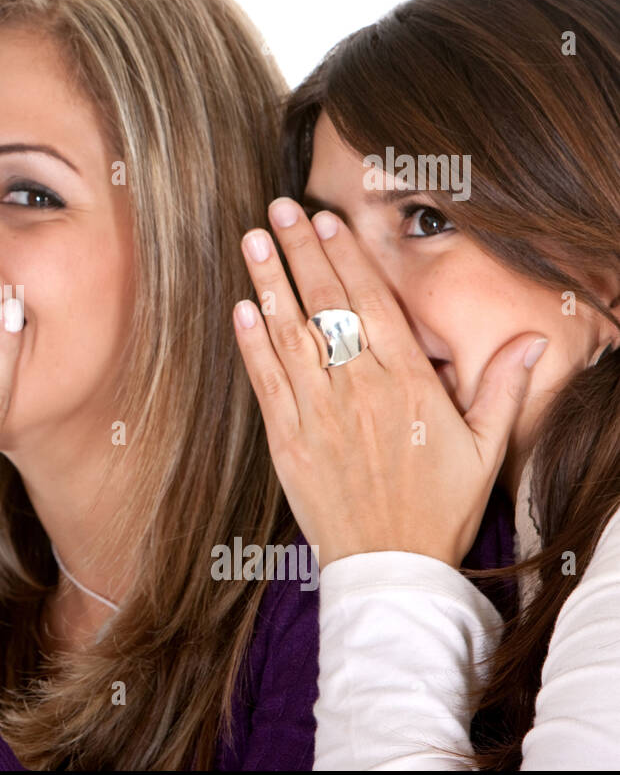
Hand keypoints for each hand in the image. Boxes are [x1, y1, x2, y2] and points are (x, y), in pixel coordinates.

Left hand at [232, 198, 546, 567]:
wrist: (390, 566)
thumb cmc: (439, 507)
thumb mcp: (485, 449)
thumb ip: (503, 389)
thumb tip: (532, 339)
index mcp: (407, 384)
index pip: (372, 304)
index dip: (346, 256)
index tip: (327, 220)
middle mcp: (358, 390)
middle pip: (325, 306)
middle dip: (300, 251)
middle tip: (280, 208)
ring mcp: (317, 414)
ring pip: (288, 335)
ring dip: (268, 283)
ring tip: (252, 239)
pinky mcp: (286, 440)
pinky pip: (266, 381)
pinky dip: (251, 343)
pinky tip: (241, 307)